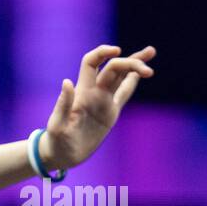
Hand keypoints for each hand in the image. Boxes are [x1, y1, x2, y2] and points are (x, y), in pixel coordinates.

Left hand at [41, 44, 155, 169]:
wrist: (62, 154)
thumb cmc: (56, 140)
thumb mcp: (57, 125)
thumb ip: (63, 105)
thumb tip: (68, 81)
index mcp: (82, 92)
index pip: (92, 63)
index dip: (103, 53)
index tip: (117, 51)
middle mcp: (94, 92)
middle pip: (113, 68)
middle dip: (131, 63)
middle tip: (148, 71)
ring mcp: (104, 102)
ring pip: (121, 76)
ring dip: (135, 64)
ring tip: (151, 52)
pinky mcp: (110, 113)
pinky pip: (124, 93)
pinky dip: (132, 82)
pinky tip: (141, 73)